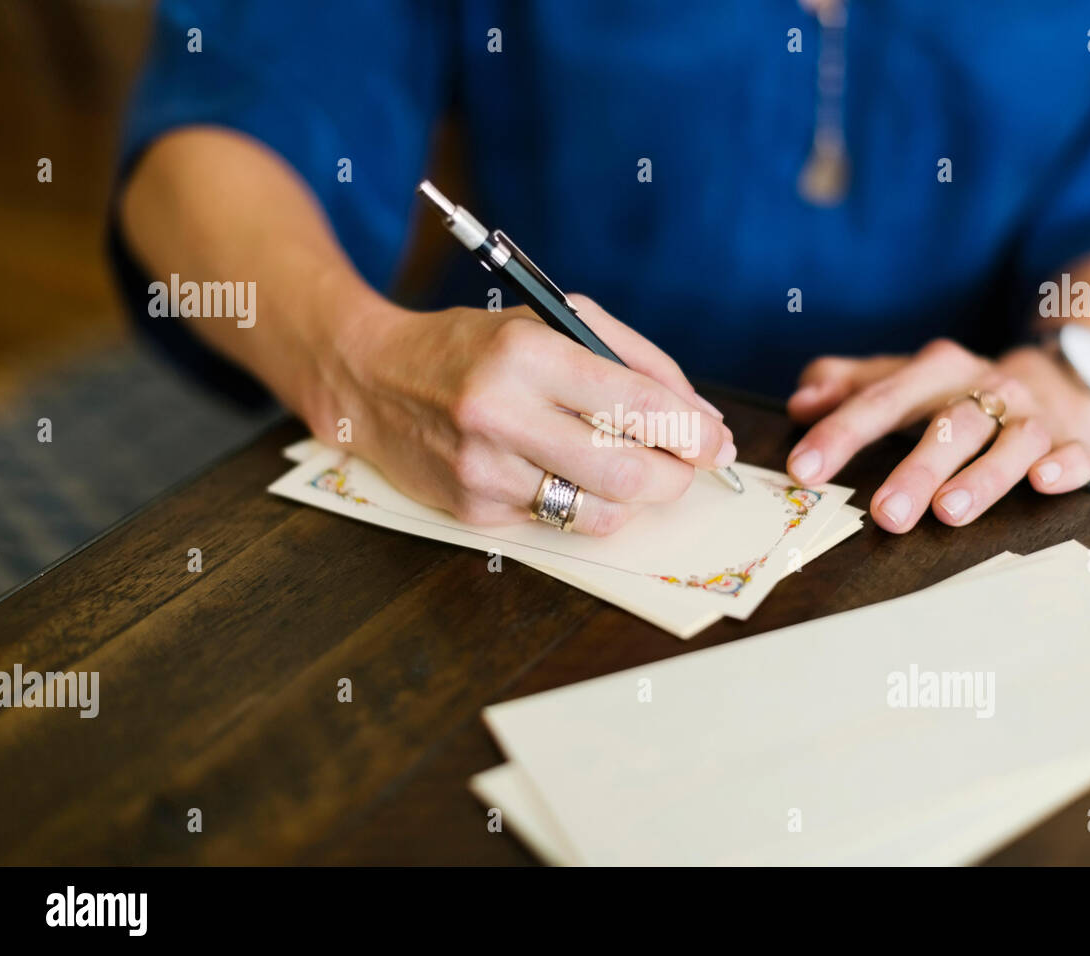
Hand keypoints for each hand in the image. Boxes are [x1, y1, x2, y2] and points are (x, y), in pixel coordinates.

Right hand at [311, 293, 734, 534]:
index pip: (636, 402)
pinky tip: (569, 475)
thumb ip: (637, 361)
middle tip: (685, 467)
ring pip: (598, 512)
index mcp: (529, 351)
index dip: (691, 431)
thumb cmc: (478, 346)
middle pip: (625, 472)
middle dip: (674, 477)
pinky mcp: (472, 512)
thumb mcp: (556, 323)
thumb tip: (704, 418)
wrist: (375, 379)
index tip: (714, 441)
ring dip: (634, 500)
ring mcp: (483, 469)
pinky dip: (584, 505)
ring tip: (631, 471)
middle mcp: (501, 411)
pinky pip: (560, 524)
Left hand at [784, 339, 1089, 531]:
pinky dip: (1063, 465)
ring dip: (982, 477)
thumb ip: (848, 385)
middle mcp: (983, 387)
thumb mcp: (902, 379)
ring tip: (950, 513)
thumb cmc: (957, 392)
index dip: (840, 432)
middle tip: (883, 514)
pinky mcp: (1072, 439)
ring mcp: (1030, 414)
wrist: (1057, 378)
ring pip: (1009, 442)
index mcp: (934, 370)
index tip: (804, 468)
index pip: (880, 399)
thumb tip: (799, 402)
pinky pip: (1074, 452)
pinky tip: (1044, 482)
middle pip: (948, 424)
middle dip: (915, 470)